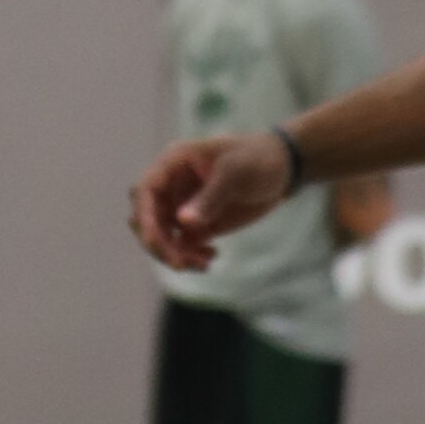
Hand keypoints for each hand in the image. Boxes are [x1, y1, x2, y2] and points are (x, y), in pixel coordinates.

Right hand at [131, 131, 292, 270]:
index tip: (154, 242)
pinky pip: (181, 245)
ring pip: (162, 235)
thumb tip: (182, 223)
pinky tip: (211, 257)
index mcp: (174, 163)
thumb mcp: (234, 173)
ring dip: (174, 254)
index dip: (144, 217)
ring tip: (204, 263)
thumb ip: (209, 198)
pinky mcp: (198, 224)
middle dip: (157, 241)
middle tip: (180, 263)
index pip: (146, 190)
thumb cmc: (255, 159)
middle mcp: (173, 185)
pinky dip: (189, 257)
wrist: (280, 169)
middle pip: (146, 216)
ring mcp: (183, 205)